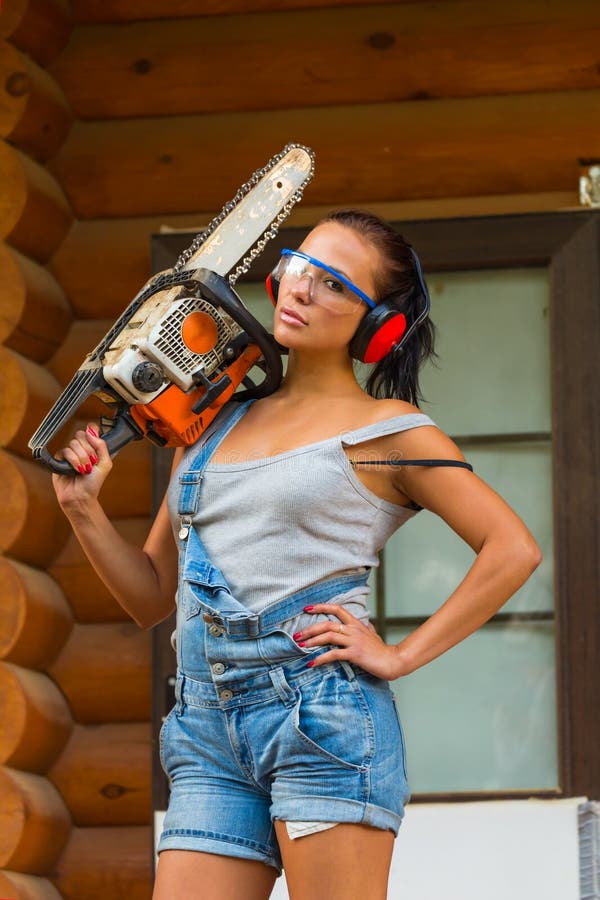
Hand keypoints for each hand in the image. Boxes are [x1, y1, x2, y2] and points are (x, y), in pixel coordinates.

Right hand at [51, 424, 112, 512]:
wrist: (81, 497)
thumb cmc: (93, 484)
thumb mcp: (105, 464)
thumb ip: (102, 446)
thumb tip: (91, 430)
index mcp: (92, 448)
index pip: (90, 430)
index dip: (92, 433)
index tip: (95, 441)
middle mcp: (81, 449)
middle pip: (81, 435)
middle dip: (88, 449)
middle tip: (92, 462)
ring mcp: (70, 453)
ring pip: (73, 443)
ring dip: (82, 458)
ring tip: (84, 469)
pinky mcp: (59, 459)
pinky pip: (65, 451)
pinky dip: (73, 460)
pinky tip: (76, 469)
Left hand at [294, 603, 408, 680]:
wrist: (392, 661)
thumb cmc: (382, 650)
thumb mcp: (373, 635)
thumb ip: (366, 629)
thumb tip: (365, 624)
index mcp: (356, 624)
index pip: (337, 609)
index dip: (321, 607)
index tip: (307, 608)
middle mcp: (353, 629)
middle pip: (327, 624)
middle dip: (310, 629)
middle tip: (297, 636)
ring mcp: (354, 641)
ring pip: (328, 636)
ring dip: (312, 641)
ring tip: (300, 646)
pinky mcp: (354, 653)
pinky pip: (333, 654)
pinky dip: (320, 658)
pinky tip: (311, 663)